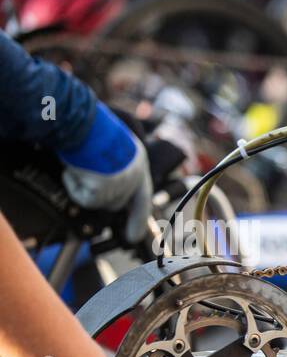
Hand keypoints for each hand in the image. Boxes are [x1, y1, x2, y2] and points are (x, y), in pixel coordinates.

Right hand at [58, 102, 152, 243]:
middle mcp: (134, 177)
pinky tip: (75, 166)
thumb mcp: (112, 146)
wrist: (80, 119)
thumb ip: (116, 166)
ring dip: (85, 185)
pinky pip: (83, 199)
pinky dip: (74, 184)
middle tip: (86, 174)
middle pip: (116, 203)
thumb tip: (105, 186)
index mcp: (139, 163)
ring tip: (82, 161)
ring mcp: (120, 185)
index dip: (138, 220)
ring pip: (98, 201)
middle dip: (99, 195)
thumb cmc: (90, 127)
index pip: (143, 200)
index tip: (134, 237)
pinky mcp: (102, 190)